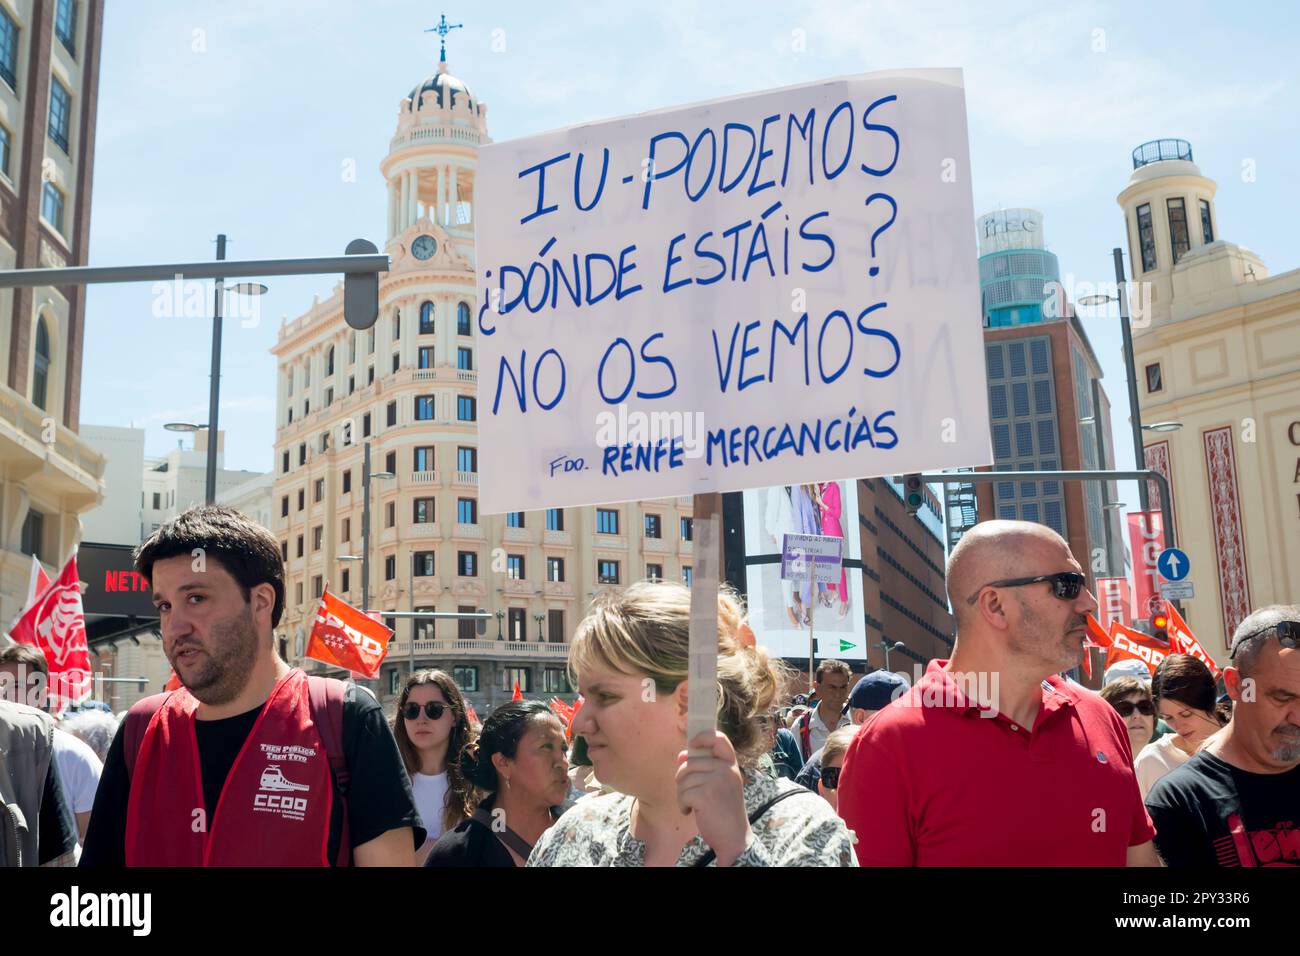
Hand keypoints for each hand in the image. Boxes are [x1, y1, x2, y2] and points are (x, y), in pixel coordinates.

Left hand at [675, 730, 751, 865]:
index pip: (719, 738)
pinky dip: (682, 804)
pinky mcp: (706, 795)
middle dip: (682, 780)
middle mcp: (726, 770)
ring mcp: (717, 781)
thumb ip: (705, 769)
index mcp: (731, 765)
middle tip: (688, 795)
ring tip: (691, 805)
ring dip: (681, 794)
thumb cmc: (724, 810)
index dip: (703, 737)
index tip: (692, 744)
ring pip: (684, 779)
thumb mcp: (721, 784)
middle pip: (690, 763)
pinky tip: (690, 812)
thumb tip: (681, 756)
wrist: (734, 837)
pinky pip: (683, 793)